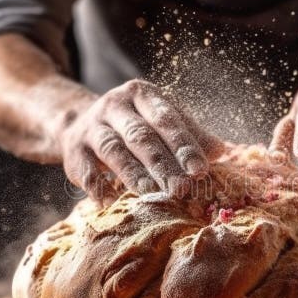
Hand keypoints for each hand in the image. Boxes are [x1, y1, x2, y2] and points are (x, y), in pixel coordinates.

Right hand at [56, 79, 223, 203]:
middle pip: (141, 136)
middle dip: (163, 164)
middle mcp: (114, 105)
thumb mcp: (162, 120)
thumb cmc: (136, 124)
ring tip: (152, 194)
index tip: (201, 170)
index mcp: (142, 94)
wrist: (79, 122)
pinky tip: (111, 202)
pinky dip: (98, 186)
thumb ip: (192, 135)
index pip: (166, 120)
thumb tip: (223, 151)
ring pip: (114, 151)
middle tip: (182, 189)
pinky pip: (85, 170)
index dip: (185, 145)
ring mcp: (91, 127)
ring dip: (133, 174)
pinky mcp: (74, 151)